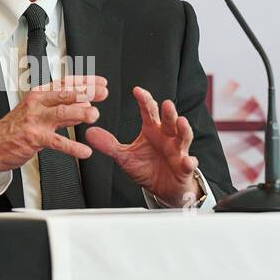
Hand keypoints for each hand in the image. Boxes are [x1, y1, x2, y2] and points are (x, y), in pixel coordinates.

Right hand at [0, 75, 107, 178]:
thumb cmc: (15, 130)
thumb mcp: (40, 115)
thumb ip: (63, 111)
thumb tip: (84, 105)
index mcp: (39, 95)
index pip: (65, 83)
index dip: (85, 82)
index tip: (101, 83)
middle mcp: (37, 104)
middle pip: (65, 94)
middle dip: (86, 92)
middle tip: (103, 93)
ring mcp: (34, 120)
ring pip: (61, 113)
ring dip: (80, 113)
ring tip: (94, 115)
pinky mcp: (33, 138)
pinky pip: (56, 142)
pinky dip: (72, 147)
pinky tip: (84, 151)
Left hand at [85, 86, 202, 206]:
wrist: (162, 188)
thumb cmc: (147, 168)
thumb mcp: (124, 157)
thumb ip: (109, 145)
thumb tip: (90, 133)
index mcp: (152, 131)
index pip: (149, 111)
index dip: (144, 100)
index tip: (137, 90)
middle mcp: (167, 137)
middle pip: (169, 121)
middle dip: (168, 113)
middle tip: (166, 104)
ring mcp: (178, 151)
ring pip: (183, 137)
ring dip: (183, 130)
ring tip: (181, 122)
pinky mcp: (184, 167)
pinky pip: (188, 164)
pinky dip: (189, 162)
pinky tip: (188, 161)